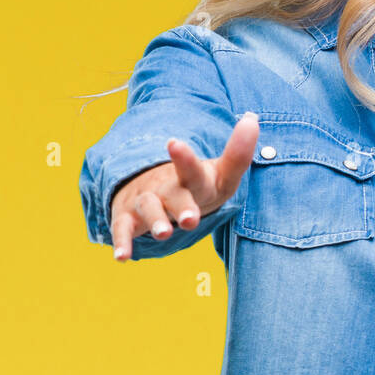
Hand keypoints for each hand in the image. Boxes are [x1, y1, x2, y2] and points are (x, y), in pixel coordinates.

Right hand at [108, 112, 259, 261]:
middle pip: (174, 194)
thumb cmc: (196, 184)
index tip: (174, 143)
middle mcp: (168, 187)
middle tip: (190, 220)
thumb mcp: (222, 173)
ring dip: (155, 221)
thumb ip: (238, 153)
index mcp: (192, 176)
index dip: (185, 157)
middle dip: (181, 206)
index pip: (193, 167)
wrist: (154, 188)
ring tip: (164, 234)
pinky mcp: (129, 218)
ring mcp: (147, 201)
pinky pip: (123, 229)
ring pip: (149, 208)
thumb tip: (253, 117)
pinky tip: (122, 257)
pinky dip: (122, 242)